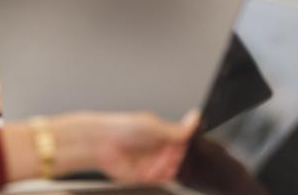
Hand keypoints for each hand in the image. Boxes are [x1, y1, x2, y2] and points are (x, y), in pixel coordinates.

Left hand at [64, 110, 199, 182]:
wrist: (101, 143)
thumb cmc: (123, 128)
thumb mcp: (154, 125)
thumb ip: (178, 129)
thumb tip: (196, 117)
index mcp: (162, 133)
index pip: (183, 142)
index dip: (184, 146)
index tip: (182, 145)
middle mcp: (157, 148)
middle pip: (179, 158)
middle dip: (174, 158)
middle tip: (166, 153)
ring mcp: (151, 162)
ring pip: (171, 170)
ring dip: (166, 167)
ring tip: (156, 161)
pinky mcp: (144, 176)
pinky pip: (159, 180)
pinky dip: (158, 176)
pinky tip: (152, 169)